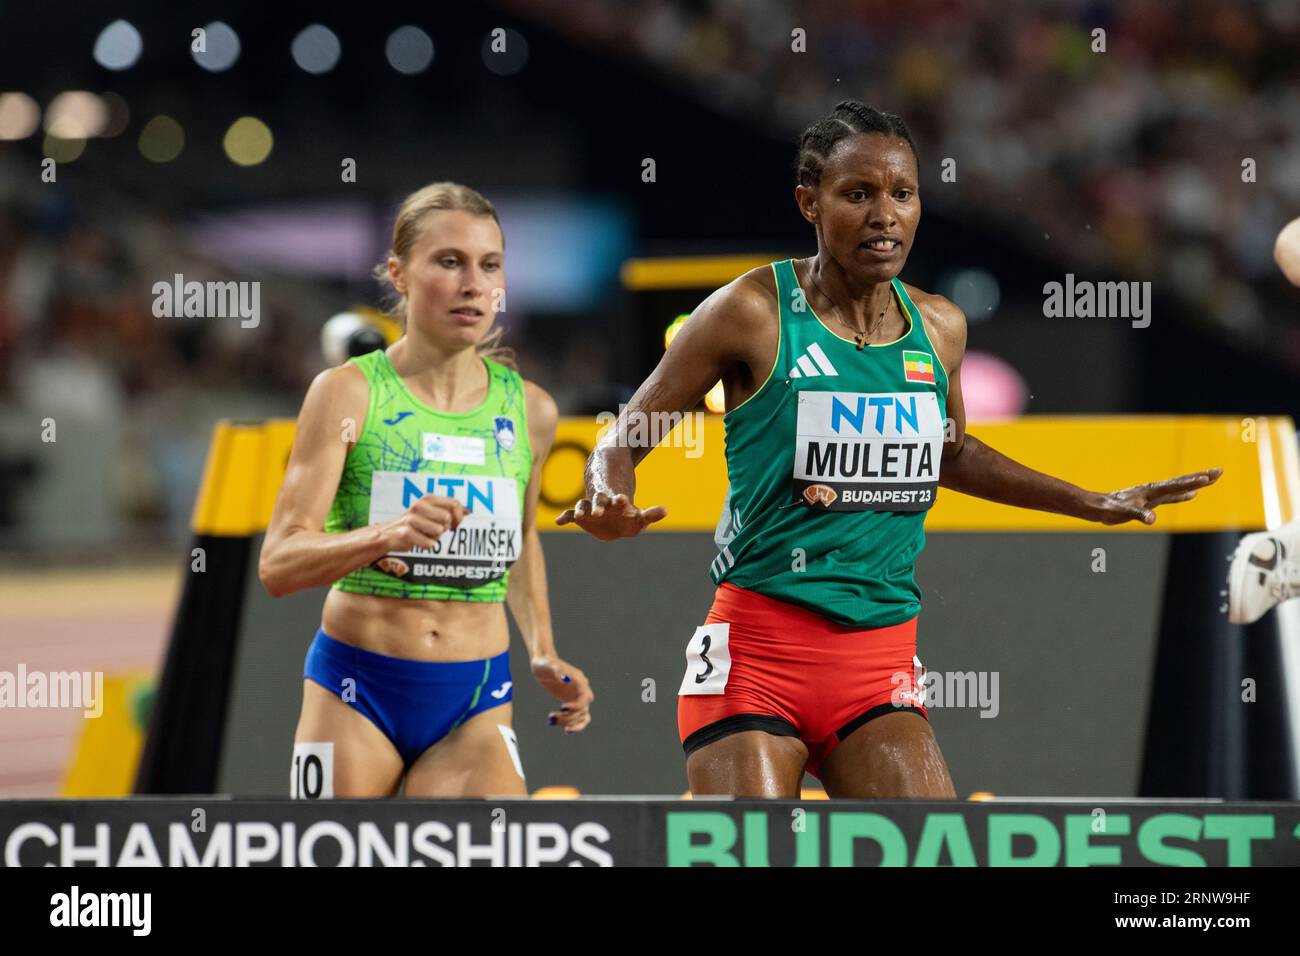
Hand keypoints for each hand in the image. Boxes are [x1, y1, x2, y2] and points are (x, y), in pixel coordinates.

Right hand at [380, 494, 466, 549]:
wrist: (389, 534)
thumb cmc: (416, 524)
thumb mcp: (432, 512)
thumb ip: (450, 510)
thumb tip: (469, 511)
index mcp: (428, 499)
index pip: (454, 504)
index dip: (458, 517)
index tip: (454, 524)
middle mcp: (419, 506)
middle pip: (447, 518)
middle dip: (445, 528)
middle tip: (436, 530)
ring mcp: (411, 519)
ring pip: (439, 531)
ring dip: (435, 537)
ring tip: (425, 534)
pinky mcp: (406, 533)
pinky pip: (429, 543)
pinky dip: (428, 545)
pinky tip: (420, 541)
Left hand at [531, 656, 593, 733]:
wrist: (541, 664)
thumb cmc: (545, 663)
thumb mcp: (549, 665)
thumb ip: (558, 670)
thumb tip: (566, 678)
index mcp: (579, 680)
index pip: (585, 698)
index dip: (577, 706)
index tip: (563, 708)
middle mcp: (581, 690)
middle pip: (583, 709)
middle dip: (569, 716)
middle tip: (552, 716)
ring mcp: (576, 697)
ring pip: (581, 716)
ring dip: (569, 722)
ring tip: (551, 720)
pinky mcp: (571, 702)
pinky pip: (578, 717)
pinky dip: (574, 724)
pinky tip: (565, 729)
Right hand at [554, 492, 666, 540]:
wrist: (610, 509)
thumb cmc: (626, 514)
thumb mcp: (638, 517)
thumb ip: (650, 515)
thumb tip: (666, 510)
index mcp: (618, 503)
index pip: (619, 500)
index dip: (620, 500)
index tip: (622, 500)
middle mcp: (603, 503)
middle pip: (600, 500)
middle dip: (599, 504)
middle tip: (599, 511)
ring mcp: (590, 508)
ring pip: (583, 505)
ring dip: (580, 510)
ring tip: (577, 516)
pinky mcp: (581, 516)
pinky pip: (570, 515)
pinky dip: (564, 517)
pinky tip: (558, 521)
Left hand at [1094, 467, 1221, 524]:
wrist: (1099, 507)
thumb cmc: (1110, 509)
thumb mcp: (1124, 513)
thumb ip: (1138, 515)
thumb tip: (1152, 520)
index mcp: (1151, 491)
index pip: (1175, 486)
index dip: (1191, 483)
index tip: (1207, 478)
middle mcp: (1155, 490)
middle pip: (1182, 482)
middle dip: (1201, 477)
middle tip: (1220, 471)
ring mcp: (1154, 495)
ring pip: (1179, 488)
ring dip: (1195, 484)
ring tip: (1211, 479)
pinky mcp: (1150, 501)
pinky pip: (1171, 497)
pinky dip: (1183, 495)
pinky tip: (1192, 495)